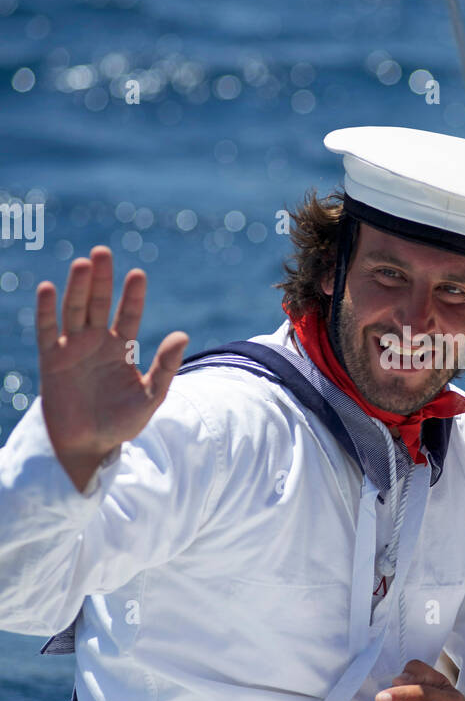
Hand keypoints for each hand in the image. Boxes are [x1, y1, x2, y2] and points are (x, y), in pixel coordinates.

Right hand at [36, 246, 188, 491]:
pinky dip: (45, 310)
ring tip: (83, 264)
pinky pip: (47, 330)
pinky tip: (47, 288)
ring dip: (78, 288)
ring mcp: (73, 348)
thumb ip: (165, 367)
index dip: (132, 296)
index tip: (137, 274)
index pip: (128, 314)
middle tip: (102, 252)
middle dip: (101, 279)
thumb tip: (183, 334)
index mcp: (122, 347)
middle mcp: (97, 341)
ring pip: (75, 310)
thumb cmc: (121, 422)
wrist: (89, 447)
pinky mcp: (51, 360)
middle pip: (99, 304)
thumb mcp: (150, 396)